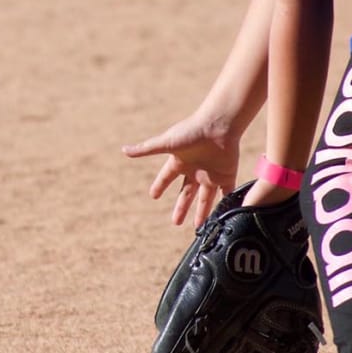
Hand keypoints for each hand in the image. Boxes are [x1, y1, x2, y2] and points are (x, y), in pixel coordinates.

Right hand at [122, 113, 242, 227]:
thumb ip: (146, 149)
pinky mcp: (226, 175)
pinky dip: (227, 204)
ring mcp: (211, 173)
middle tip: (175, 222)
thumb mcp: (167, 143)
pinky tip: (225, 216)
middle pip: (186, 193)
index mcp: (179, 161)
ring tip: (198, 227)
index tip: (153, 196)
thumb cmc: (192, 131)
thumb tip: (124, 150)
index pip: (166, 177)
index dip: (160, 186)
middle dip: (181, 207)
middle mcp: (195, 169)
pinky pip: (227, 193)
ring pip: (205, 198)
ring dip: (202, 212)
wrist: (219, 125)